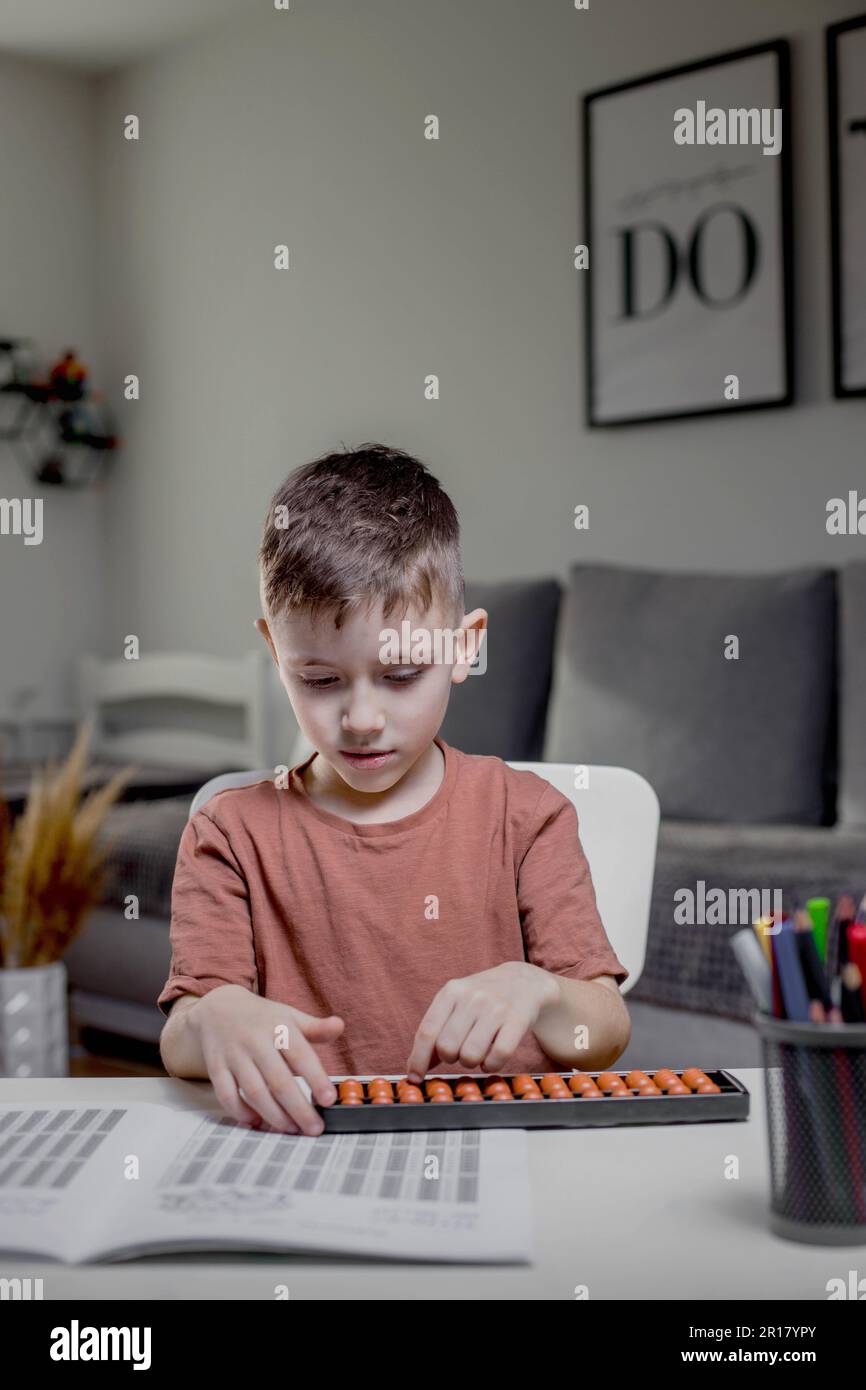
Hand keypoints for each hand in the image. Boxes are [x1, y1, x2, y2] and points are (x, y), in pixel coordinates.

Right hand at [189, 984, 344, 1135]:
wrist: (219, 1008)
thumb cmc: (263, 1018)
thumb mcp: (290, 1016)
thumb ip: (315, 1028)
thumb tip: (340, 1026)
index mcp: (278, 1026)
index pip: (300, 1055)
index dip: (315, 1079)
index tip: (329, 1100)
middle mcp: (255, 1040)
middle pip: (278, 1080)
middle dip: (298, 1108)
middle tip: (314, 1128)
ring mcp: (233, 1055)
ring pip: (254, 1092)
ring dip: (274, 1115)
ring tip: (292, 1129)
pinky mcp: (216, 1068)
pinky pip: (227, 1096)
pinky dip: (241, 1113)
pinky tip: (257, 1122)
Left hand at [405, 962, 557, 1079]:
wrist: (523, 981)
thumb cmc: (483, 998)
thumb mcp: (456, 1003)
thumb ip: (437, 1030)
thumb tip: (417, 1066)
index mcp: (451, 991)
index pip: (427, 1031)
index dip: (418, 1059)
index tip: (414, 1077)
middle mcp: (472, 997)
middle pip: (447, 1048)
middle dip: (451, 1058)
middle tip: (461, 1051)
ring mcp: (496, 1008)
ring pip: (470, 1056)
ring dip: (471, 1063)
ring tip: (478, 1053)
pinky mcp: (517, 1020)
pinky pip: (498, 1057)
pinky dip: (491, 1066)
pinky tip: (492, 1059)